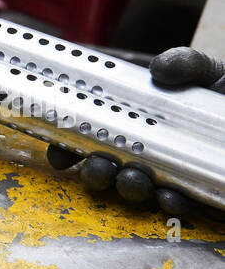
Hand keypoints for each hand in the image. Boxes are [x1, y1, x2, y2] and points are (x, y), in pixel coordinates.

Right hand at [47, 46, 223, 214]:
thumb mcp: (208, 71)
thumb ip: (185, 63)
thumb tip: (159, 68)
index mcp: (137, 122)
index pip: (91, 137)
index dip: (69, 147)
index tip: (60, 153)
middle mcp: (145, 151)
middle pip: (106, 169)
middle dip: (95, 173)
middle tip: (99, 168)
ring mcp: (168, 174)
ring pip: (134, 190)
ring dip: (127, 189)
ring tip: (133, 180)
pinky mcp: (195, 191)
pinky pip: (174, 205)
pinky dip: (168, 202)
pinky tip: (170, 195)